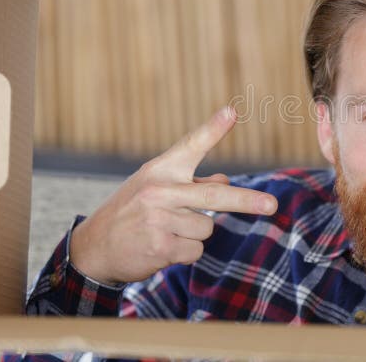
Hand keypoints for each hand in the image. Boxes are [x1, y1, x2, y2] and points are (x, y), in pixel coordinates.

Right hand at [69, 106, 277, 284]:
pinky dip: (185, 253)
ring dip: (194, 234)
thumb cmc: (133, 210)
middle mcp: (160, 191)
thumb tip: (226, 179)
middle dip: (246, 200)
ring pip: (207, 228)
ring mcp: (159, 219)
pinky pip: (195, 250)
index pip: (191, 145)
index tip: (232, 113)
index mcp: (161, 170)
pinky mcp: (160, 247)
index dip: (213, 129)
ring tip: (167, 231)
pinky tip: (162, 248)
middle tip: (272, 205)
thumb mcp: (156, 187)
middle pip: (215, 195)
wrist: (94, 247)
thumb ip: (192, 182)